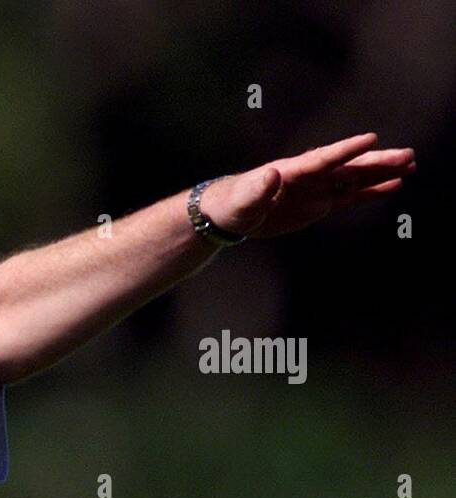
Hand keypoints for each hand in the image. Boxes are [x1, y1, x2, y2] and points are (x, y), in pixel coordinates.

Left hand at [199, 132, 415, 239]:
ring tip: (410, 165)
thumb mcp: (243, 199)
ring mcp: (317, 189)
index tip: (370, 139)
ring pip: (355, 179)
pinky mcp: (319, 204)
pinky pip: (350, 197)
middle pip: (348, 167)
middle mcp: (310, 177)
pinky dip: (371, 192)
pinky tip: (394, 186)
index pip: (324, 159)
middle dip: (377, 162)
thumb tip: (272, 174)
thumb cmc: (233, 204)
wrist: (230, 214)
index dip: (346, 150)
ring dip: (382, 173)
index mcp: (292, 172)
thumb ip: (258, 189)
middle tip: (407, 155)